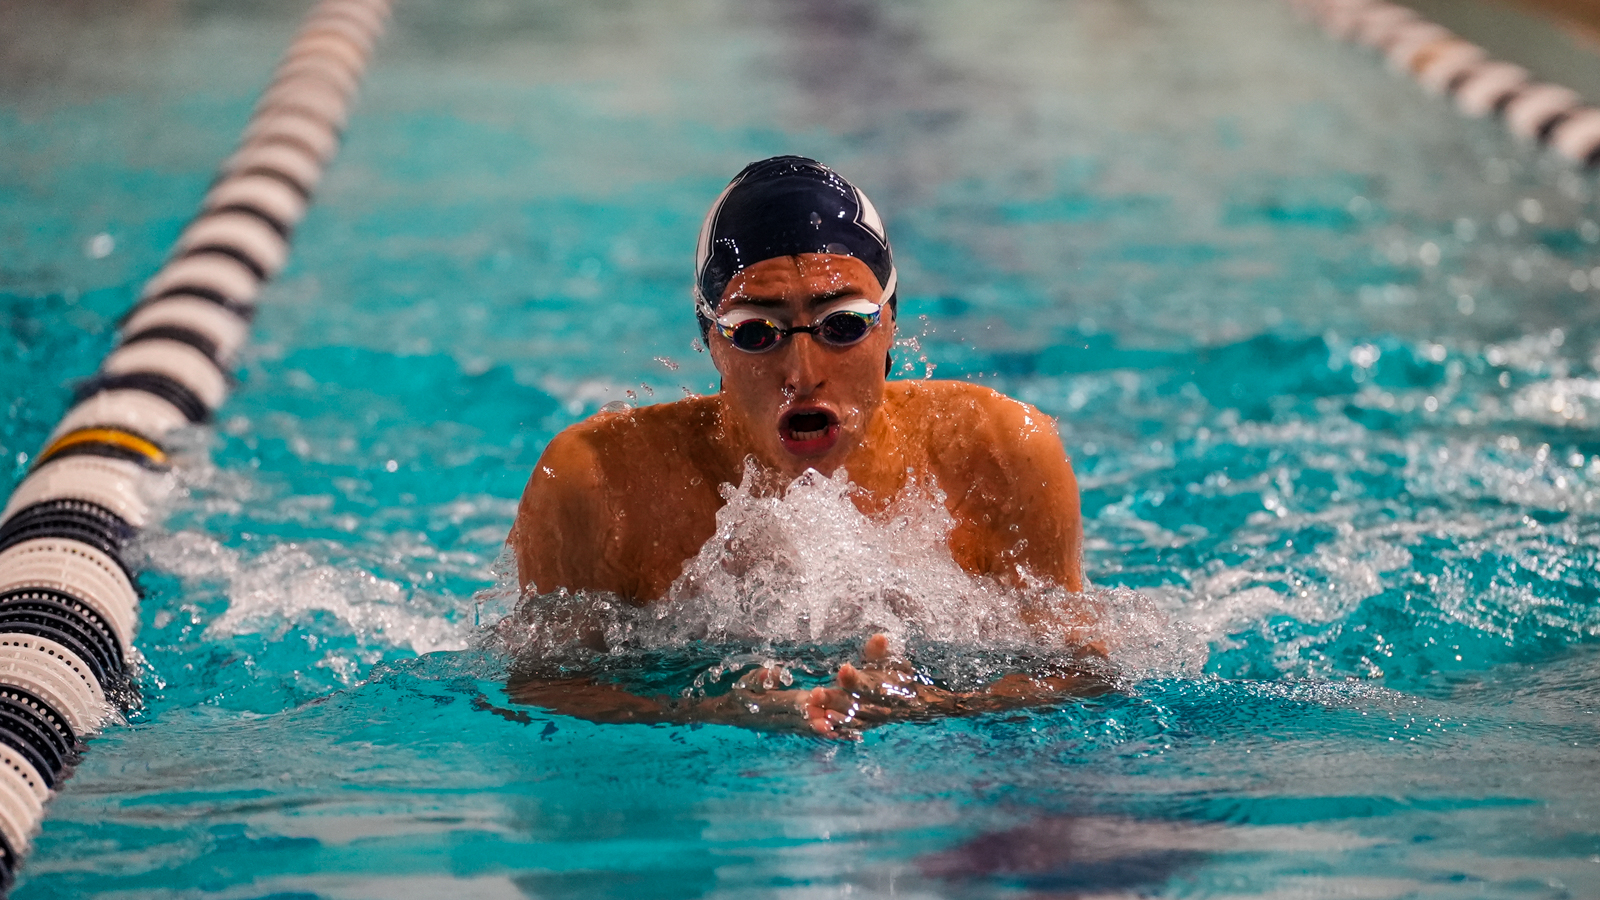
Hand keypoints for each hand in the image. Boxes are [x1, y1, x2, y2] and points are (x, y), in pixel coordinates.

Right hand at [724, 666, 889, 737]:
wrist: (730, 714)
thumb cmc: (739, 693)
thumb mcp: (744, 683)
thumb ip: (758, 679)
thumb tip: (773, 673)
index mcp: (768, 704)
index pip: (789, 704)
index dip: (804, 705)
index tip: (818, 707)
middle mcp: (779, 719)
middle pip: (803, 720)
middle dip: (821, 722)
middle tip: (838, 725)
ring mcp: (785, 727)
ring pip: (809, 729)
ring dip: (827, 731)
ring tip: (848, 733)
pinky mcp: (791, 730)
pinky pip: (809, 733)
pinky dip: (825, 735)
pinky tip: (843, 737)